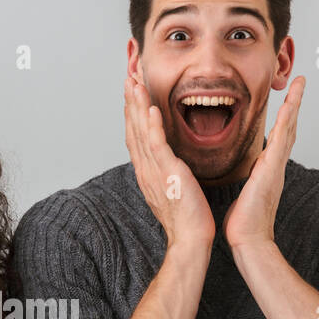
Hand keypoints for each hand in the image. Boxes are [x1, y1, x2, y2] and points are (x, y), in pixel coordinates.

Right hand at [124, 75, 214, 250]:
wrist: (189, 239)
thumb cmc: (188, 219)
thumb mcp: (173, 191)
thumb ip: (168, 175)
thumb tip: (170, 166)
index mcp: (147, 174)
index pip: (136, 139)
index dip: (132, 116)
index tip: (132, 96)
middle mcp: (146, 170)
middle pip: (133, 131)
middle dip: (130, 104)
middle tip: (128, 80)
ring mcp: (154, 171)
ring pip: (141, 133)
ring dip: (137, 107)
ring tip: (134, 84)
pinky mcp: (168, 173)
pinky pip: (157, 145)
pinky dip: (152, 126)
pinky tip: (151, 108)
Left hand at [223, 75, 304, 253]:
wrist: (249, 239)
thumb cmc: (244, 223)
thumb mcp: (244, 194)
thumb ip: (247, 182)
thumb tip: (245, 179)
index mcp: (267, 169)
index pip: (278, 137)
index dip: (284, 117)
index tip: (286, 100)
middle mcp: (275, 165)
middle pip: (288, 127)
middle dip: (294, 103)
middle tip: (300, 82)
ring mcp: (276, 166)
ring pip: (288, 128)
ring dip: (294, 104)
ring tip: (299, 83)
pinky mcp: (271, 169)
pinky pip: (281, 140)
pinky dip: (287, 121)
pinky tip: (289, 105)